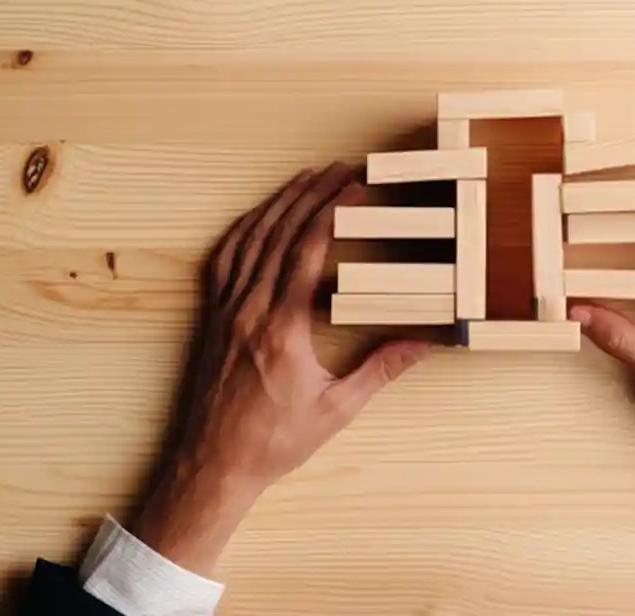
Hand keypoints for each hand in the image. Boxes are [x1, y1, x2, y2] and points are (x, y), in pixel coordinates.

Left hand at [135, 163, 430, 574]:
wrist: (212, 466)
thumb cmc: (272, 442)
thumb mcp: (337, 409)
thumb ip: (380, 370)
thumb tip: (424, 344)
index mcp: (282, 328)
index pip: (307, 252)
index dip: (331, 212)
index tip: (354, 187)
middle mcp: (249, 310)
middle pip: (280, 234)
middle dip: (311, 195)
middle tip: (338, 169)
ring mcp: (225, 312)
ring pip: (250, 240)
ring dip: (278, 203)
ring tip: (304, 177)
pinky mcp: (211, 320)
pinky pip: (224, 261)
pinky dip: (243, 230)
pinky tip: (258, 216)